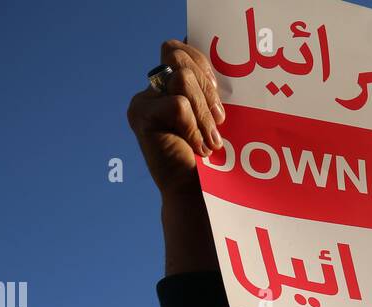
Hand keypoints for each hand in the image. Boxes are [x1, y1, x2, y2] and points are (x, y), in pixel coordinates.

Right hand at [127, 40, 226, 272]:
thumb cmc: (218, 157)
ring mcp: (144, 100)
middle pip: (177, 55)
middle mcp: (154, 87)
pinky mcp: (140, 115)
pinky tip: (197, 149)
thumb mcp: (219, 114)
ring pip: (181, 78)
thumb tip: (230, 57)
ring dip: (203, 113)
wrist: (203, 194)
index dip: (203, 63)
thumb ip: (213, 87)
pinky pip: (177, 104)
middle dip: (206, 87)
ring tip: (211, 142)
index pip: (180, 48)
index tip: (220, 95)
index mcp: (172, 83)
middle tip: (221, 121)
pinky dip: (193, 127)